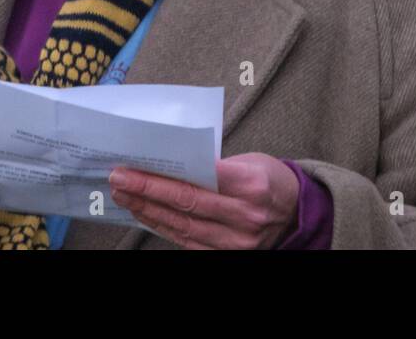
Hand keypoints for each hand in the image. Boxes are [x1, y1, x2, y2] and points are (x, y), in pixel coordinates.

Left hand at [109, 153, 299, 249]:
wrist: (297, 213)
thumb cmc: (270, 179)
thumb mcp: (249, 160)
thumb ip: (214, 165)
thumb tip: (170, 162)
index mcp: (251, 184)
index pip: (197, 179)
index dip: (160, 177)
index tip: (132, 168)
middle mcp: (245, 215)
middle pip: (186, 204)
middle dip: (146, 191)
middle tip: (118, 180)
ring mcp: (237, 240)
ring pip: (182, 226)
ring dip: (148, 211)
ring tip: (124, 196)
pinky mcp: (229, 254)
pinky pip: (188, 241)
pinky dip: (164, 227)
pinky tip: (146, 215)